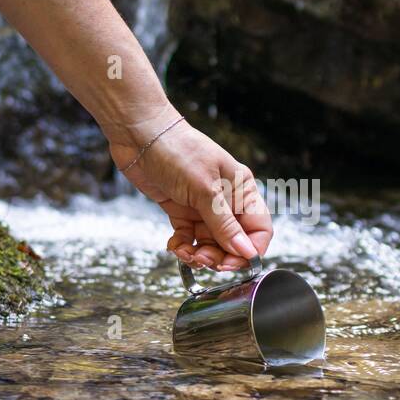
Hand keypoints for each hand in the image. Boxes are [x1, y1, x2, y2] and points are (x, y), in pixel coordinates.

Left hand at [110, 118, 272, 271]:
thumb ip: (224, 225)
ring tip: (185, 252)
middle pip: (233, 242)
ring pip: (210, 244)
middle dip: (220, 256)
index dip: (249, 250)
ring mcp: (203, 207)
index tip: (233, 263)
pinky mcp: (182, 211)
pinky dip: (183, 247)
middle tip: (204, 259)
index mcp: (242, 190)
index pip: (259, 229)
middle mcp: (226, 200)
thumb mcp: (205, 190)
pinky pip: (189, 238)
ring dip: (199, 254)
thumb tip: (246, 253)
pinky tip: (175, 245)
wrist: (140, 136)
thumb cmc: (178, 150)